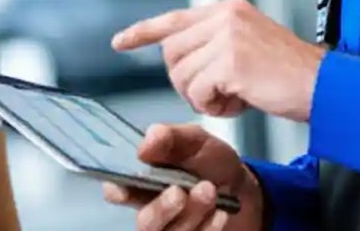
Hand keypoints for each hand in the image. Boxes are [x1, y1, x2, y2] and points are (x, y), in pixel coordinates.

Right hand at [102, 124, 262, 230]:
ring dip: (191, 214)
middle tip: (180, 191)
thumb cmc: (209, 163)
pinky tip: (221, 212)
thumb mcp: (196, 141)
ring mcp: (174, 230)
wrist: (242, 188)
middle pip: (145, 223)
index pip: (118, 192)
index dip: (117, 192)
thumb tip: (145, 144)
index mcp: (144, 182)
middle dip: (162, 209)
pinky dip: (209, 227)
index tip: (122, 188)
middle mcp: (153, 211)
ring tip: (210, 191)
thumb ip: (172, 138)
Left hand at [113, 0, 323, 121]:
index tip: (120, 41)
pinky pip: (197, 91)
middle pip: (171, 52)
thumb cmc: (290, 76)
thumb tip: (180, 59)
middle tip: (214, 94)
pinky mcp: (231, 60)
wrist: (326, 86)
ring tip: (233, 97)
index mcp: (228, 9)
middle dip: (183, 81)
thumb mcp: (248, 45)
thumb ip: (215, 44)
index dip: (143, 32)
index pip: (174, 18)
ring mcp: (228, 35)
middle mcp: (225, 15)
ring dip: (201, 96)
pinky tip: (239, 102)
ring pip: (181, 74)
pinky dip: (213, 106)